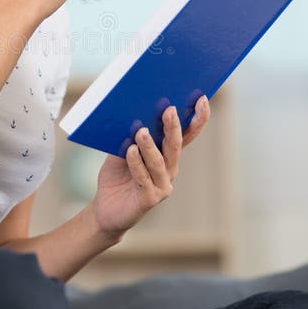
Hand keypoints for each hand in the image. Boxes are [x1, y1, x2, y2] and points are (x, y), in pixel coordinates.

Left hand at [90, 96, 210, 238]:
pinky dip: (136, 163)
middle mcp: (169, 170)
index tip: (202, 99)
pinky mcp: (149, 199)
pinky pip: (143, 178)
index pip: (186, 135)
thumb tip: (133, 113)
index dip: (197, 119)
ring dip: (150, 145)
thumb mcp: (122, 151)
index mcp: (167, 155)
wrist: (105, 209)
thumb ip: (130, 136)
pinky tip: (130, 151)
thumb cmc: (116, 176)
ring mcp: (161, 185)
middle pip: (175, 146)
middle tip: (169, 110)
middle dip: (174, 127)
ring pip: (159, 162)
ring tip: (141, 131)